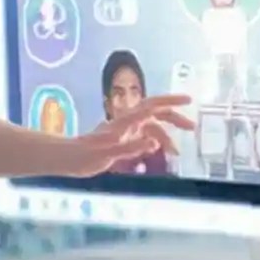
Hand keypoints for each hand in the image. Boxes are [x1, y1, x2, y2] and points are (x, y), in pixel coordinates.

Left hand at [58, 94, 194, 176]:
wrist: (67, 158)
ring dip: (165, 137)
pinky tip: (157, 154)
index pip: (153, 105)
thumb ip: (132, 148)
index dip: (172, 100)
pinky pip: (142, 137)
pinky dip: (153, 143)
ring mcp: (124, 130)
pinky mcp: (121, 139)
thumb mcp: (109, 154)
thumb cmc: (85, 157)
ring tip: (176, 154)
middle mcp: (127, 122)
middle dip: (175, 118)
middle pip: (156, 113)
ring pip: (151, 127)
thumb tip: (155, 143)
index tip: (189, 100)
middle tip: (191, 128)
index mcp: (126, 121)